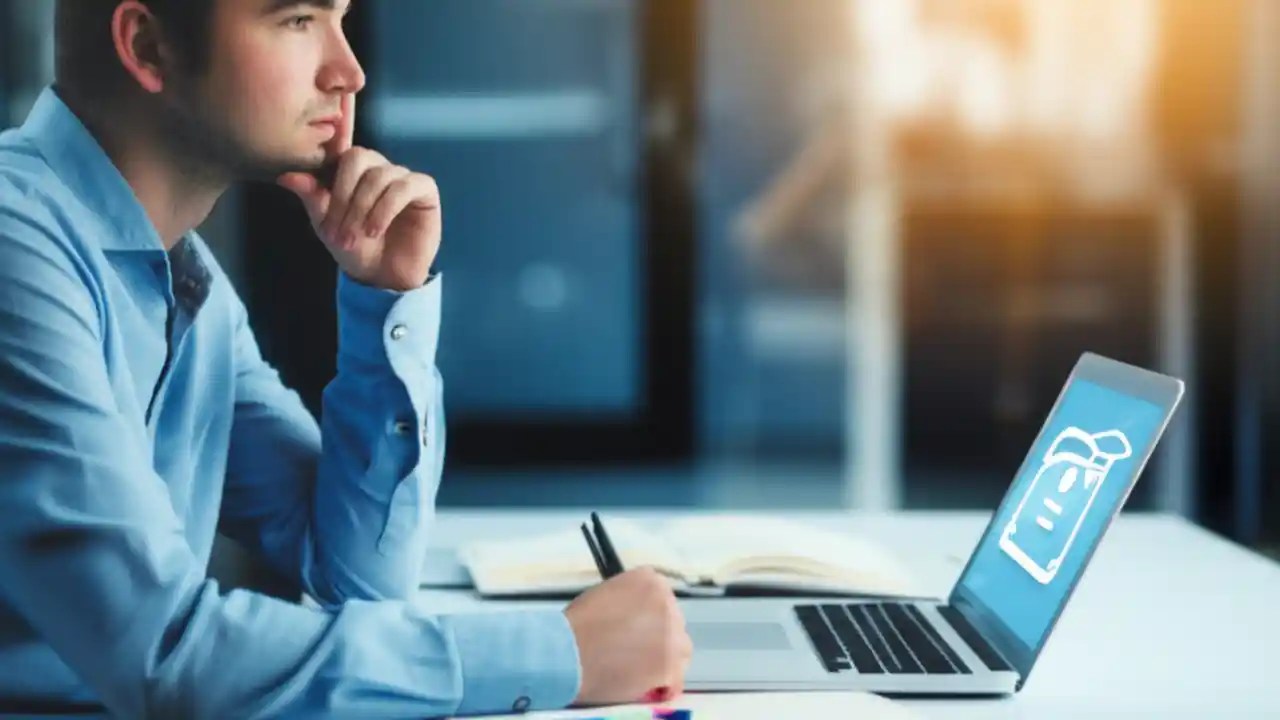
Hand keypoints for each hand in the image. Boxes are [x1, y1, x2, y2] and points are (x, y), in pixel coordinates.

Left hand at [277, 93, 441, 291]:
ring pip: (377, 177)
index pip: (344, 138)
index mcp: (351, 171)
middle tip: (336, 230)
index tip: (340, 91)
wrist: (382, 277)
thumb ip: (311, 197)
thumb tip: (286, 176)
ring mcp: (401, 176)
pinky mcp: (423, 190)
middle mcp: (377, 167)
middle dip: (343, 195)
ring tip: (354, 238)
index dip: (344, 112)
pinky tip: (374, 229)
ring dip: (361, 210)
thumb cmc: (354, 249)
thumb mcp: (326, 224)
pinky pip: (401, 187)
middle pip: (357, 158)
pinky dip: (383, 209)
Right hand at [564, 568, 693, 706]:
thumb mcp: (605, 595)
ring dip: (665, 657)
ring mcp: (672, 634)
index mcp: (650, 581)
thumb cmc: (578, 623)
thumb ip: (628, 601)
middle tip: (638, 649)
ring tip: (642, 669)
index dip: (651, 615)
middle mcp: (667, 603)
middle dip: (659, 634)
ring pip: (680, 648)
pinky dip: (666, 683)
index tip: (639, 627)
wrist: (568, 652)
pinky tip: (651, 686)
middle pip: (673, 621)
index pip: (661, 597)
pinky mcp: (671, 664)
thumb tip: (635, 617)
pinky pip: (676, 676)